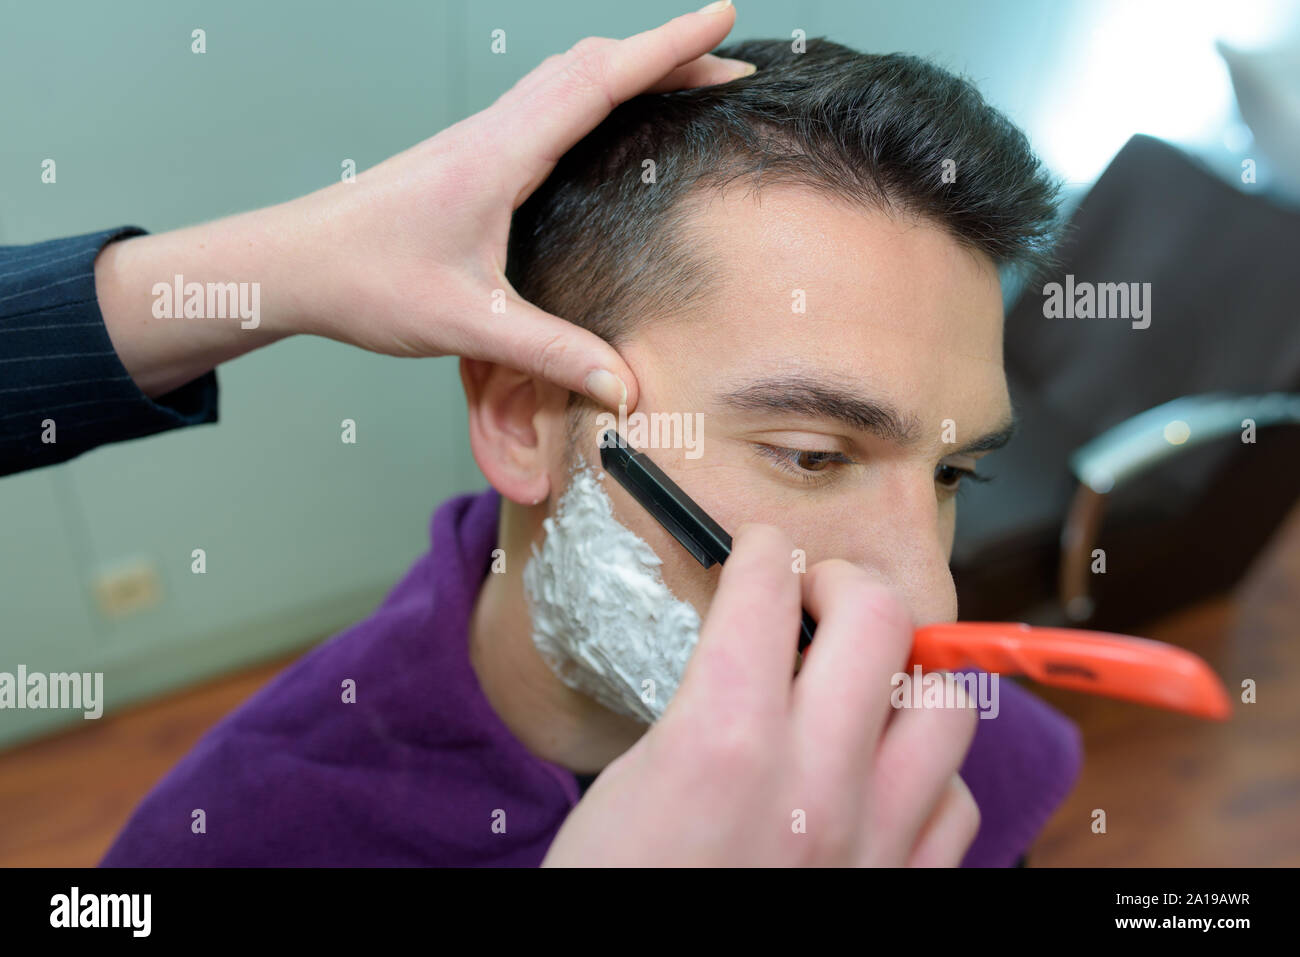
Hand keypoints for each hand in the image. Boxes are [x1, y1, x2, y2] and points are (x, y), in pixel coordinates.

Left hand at [99, 1, 753, 403]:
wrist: (293, 263)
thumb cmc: (366, 282)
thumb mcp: (467, 325)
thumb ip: (551, 353)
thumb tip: (626, 388)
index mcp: (499, 156)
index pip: (598, 82)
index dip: (667, 48)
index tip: (724, 17)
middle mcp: (492, 133)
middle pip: (589, 65)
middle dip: (664, 52)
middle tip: (727, 60)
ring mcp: (479, 140)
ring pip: (564, 77)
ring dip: (627, 67)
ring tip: (682, 78)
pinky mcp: (469, 158)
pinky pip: (544, 103)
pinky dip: (592, 92)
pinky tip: (606, 121)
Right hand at [541, 523, 980, 866]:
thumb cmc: (617, 894)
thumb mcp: (628, 785)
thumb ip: (703, 706)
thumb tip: (754, 648)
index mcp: (724, 744)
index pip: (769, 589)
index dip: (763, 551)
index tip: (760, 553)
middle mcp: (814, 784)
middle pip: (880, 620)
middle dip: (845, 584)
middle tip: (815, 596)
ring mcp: (872, 843)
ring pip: (947, 703)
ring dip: (905, 673)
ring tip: (863, 679)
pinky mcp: (902, 892)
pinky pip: (955, 803)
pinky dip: (926, 772)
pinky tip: (883, 774)